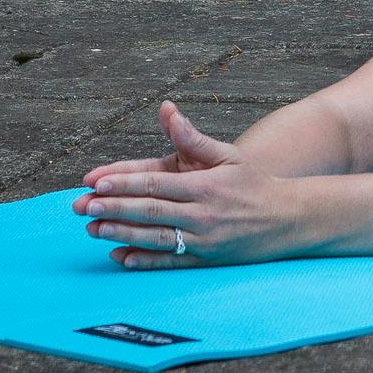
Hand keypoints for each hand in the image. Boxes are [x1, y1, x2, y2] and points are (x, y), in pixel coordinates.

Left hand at [71, 100, 301, 268]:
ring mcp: (204, 240)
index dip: (124, 183)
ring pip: (155, 238)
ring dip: (121, 234)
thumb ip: (193, 138)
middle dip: (113, 208)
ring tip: (93, 229)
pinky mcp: (206, 259)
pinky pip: (169, 262)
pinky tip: (120, 258)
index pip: (156, 183)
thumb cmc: (255, 183)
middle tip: (82, 206)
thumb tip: (167, 110)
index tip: (97, 181)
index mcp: (206, 186)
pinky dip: (144, 261)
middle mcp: (203, 215)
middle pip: (150, 212)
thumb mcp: (228, 156)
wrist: (289, 219)